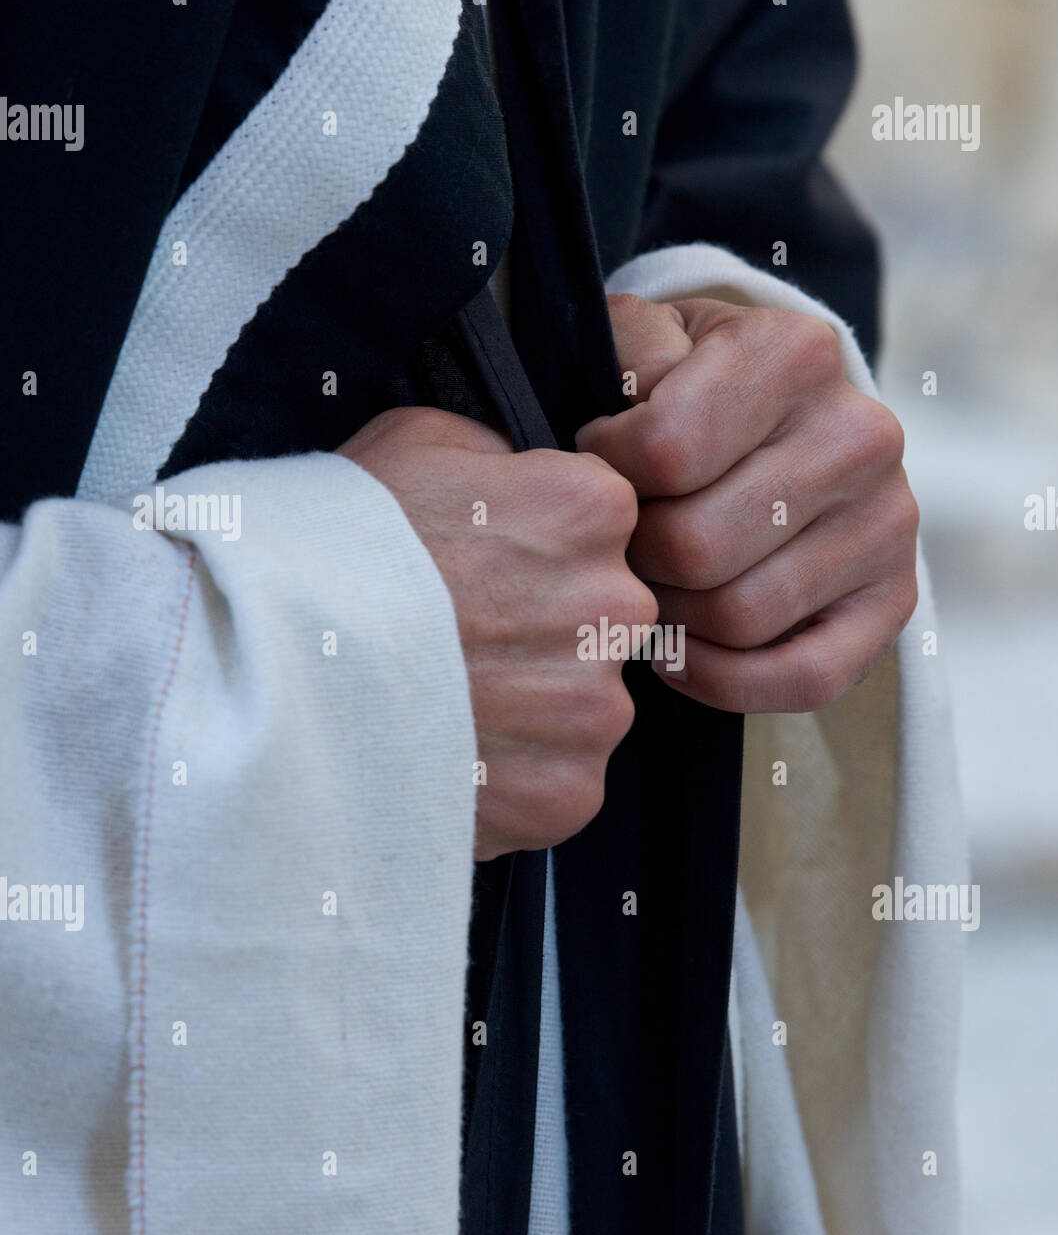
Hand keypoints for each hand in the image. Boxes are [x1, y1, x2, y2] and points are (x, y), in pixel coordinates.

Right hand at [338, 407, 654, 859]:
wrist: (265, 671)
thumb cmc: (330, 548)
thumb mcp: (415, 443)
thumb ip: (499, 457)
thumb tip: (524, 477)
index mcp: (589, 510)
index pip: (601, 523)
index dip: (540, 544)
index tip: (487, 563)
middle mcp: (615, 607)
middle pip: (602, 617)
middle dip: (546, 627)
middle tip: (464, 640)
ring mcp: (595, 708)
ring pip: (584, 704)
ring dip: (535, 707)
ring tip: (449, 702)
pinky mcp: (569, 791)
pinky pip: (560, 780)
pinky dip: (516, 777)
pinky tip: (455, 755)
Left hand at [577, 294, 916, 713]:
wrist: (782, 423)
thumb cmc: (691, 386)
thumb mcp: (648, 340)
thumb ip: (625, 347)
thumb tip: (639, 400)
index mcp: (795, 354)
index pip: (666, 449)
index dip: (605, 473)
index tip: (598, 467)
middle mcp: (860, 435)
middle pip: (696, 548)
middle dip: (634, 559)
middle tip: (618, 546)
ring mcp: (888, 523)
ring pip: (739, 617)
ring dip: (670, 618)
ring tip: (649, 587)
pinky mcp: (894, 600)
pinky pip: (805, 679)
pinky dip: (724, 681)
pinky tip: (680, 653)